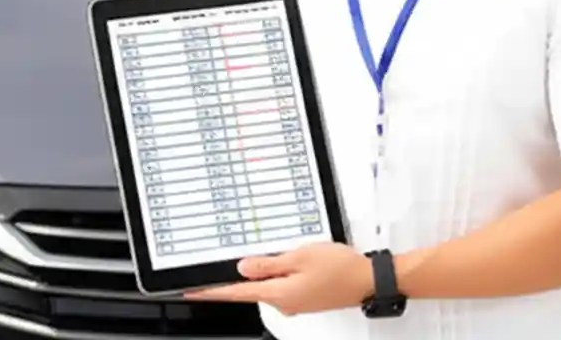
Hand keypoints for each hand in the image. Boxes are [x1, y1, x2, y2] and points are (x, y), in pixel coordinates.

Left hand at [183, 243, 373, 315]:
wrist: (368, 280)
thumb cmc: (340, 267)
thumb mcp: (299, 257)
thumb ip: (268, 264)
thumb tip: (242, 268)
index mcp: (279, 294)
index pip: (236, 293)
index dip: (211, 291)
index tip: (191, 290)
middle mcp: (284, 303)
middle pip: (251, 289)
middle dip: (241, 275)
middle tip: (234, 261)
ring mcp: (295, 303)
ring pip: (269, 286)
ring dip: (264, 273)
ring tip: (271, 256)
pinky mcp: (304, 299)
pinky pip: (282, 286)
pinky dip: (278, 274)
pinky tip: (287, 263)